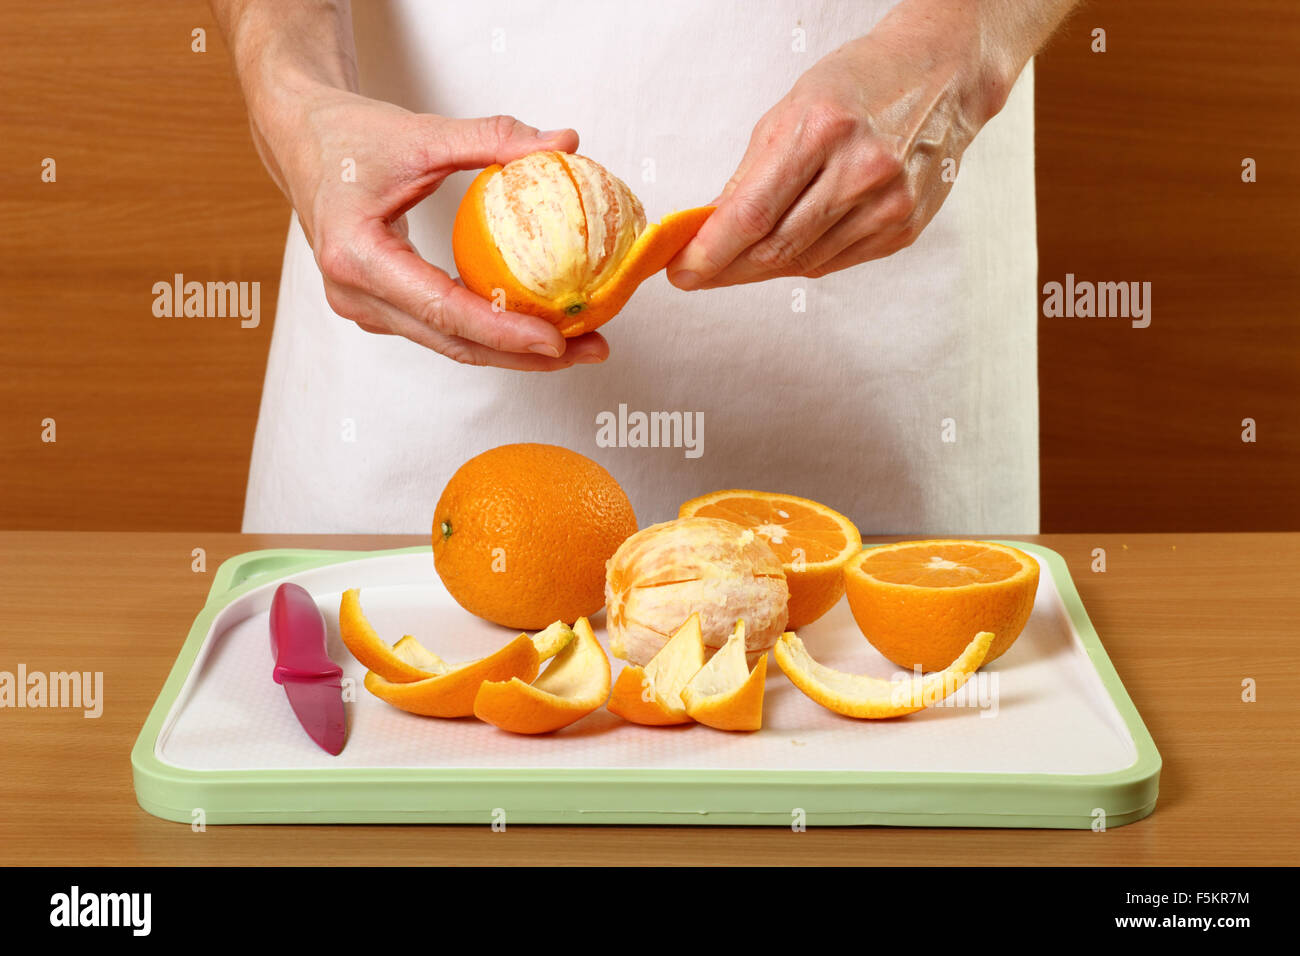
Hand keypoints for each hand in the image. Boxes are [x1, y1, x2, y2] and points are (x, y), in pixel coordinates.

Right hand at [253, 86, 606, 368]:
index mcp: (356, 256)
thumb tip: (568, 141)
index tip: (557, 339)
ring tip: (578, 345)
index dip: (503, 331)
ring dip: (514, 350)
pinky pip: (441, 328)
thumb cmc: (351, 136)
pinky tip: (538, 325)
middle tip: (589, 348)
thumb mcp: (422, 132)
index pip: (442, 308)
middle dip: (525, 355)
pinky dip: (490, 331)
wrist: (301, 142)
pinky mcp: (379, 307)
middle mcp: (355, 295)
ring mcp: (364, 308)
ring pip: (450, 344)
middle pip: (453, 342)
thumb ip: (494, 138)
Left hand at [667, 0, 1044, 288]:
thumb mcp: (790, 111)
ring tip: (737, 260)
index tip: (680, 269)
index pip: (751, 215)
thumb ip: (749, 176)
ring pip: (803, 263)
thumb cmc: (859, 86)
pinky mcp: (903, 228)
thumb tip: (708, 232)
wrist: (942, 78)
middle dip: (726, 269)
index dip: (709, 253)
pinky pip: (835, 262)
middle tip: (697, 274)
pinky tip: (787, 249)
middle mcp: (861, 170)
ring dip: (761, 268)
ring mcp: (889, 204)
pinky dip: (802, 260)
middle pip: (775, 248)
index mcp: (823, 130)